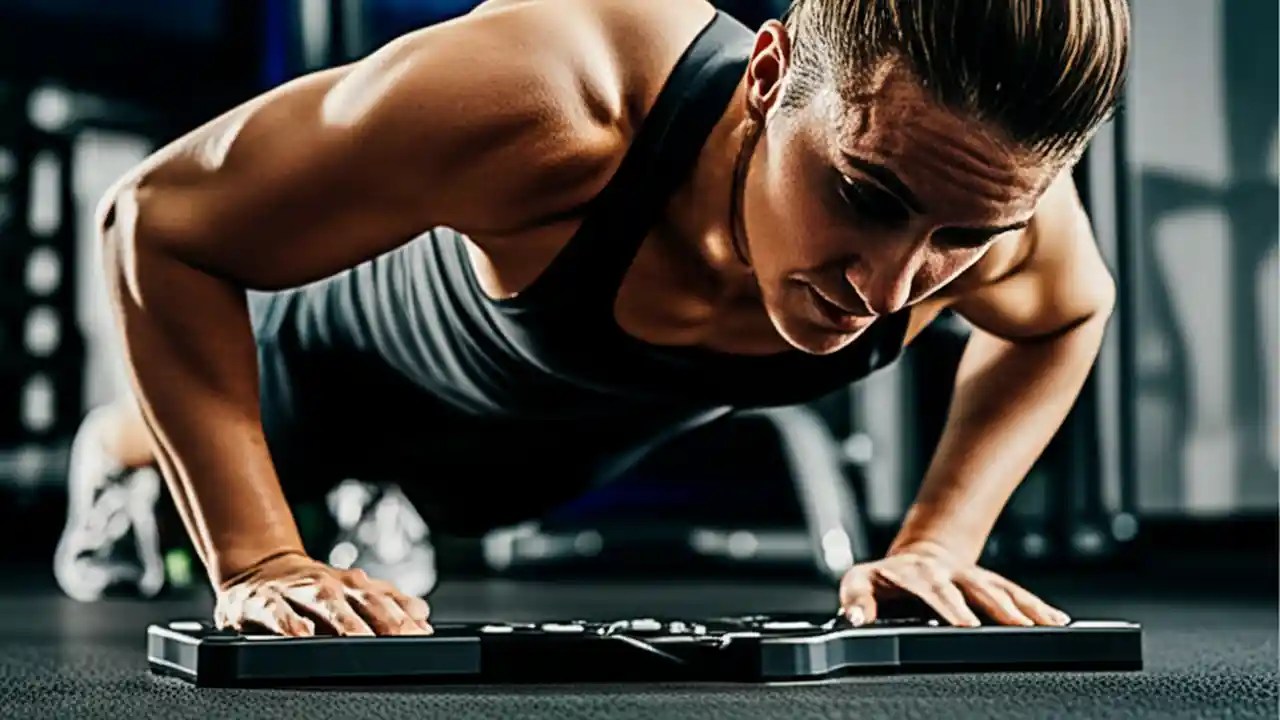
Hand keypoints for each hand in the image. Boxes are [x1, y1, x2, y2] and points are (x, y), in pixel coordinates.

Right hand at [214, 551, 431, 636]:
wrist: (260, 567)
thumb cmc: (313, 587)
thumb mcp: (351, 590)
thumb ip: (388, 604)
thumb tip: (423, 616)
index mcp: (355, 585)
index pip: (387, 600)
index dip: (405, 617)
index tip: (422, 633)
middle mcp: (331, 585)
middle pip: (363, 602)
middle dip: (384, 621)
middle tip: (402, 639)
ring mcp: (298, 591)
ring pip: (326, 604)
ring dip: (344, 622)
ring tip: (361, 640)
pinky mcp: (264, 602)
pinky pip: (278, 613)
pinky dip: (290, 624)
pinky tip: (302, 637)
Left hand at [837, 541, 1070, 627]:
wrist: (916, 556)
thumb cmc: (886, 578)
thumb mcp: (860, 582)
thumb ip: (855, 600)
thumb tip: (855, 619)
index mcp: (917, 574)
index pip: (935, 590)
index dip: (950, 607)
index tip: (966, 624)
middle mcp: (949, 573)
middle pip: (977, 590)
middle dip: (997, 609)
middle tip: (1017, 627)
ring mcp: (972, 577)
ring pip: (1002, 590)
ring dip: (1024, 608)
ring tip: (1046, 626)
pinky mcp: (991, 583)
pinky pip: (1018, 594)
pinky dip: (1038, 607)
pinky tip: (1056, 621)